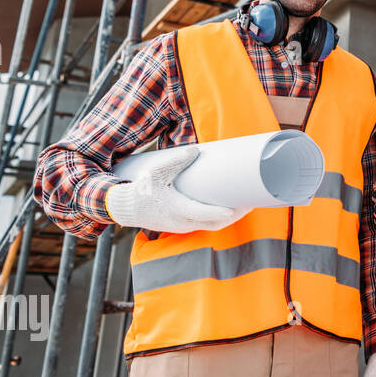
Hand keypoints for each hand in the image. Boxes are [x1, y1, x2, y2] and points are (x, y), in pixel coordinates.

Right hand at [105, 146, 245, 233]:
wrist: (124, 207)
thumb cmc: (141, 189)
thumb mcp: (157, 171)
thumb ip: (177, 160)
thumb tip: (197, 150)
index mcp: (178, 209)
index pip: (207, 215)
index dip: (225, 213)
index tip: (241, 207)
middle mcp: (183, 222)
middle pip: (216, 224)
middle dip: (235, 216)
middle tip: (251, 204)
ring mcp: (183, 226)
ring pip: (211, 226)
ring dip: (228, 218)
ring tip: (244, 205)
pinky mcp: (181, 226)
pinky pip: (204, 225)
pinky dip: (217, 219)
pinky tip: (227, 210)